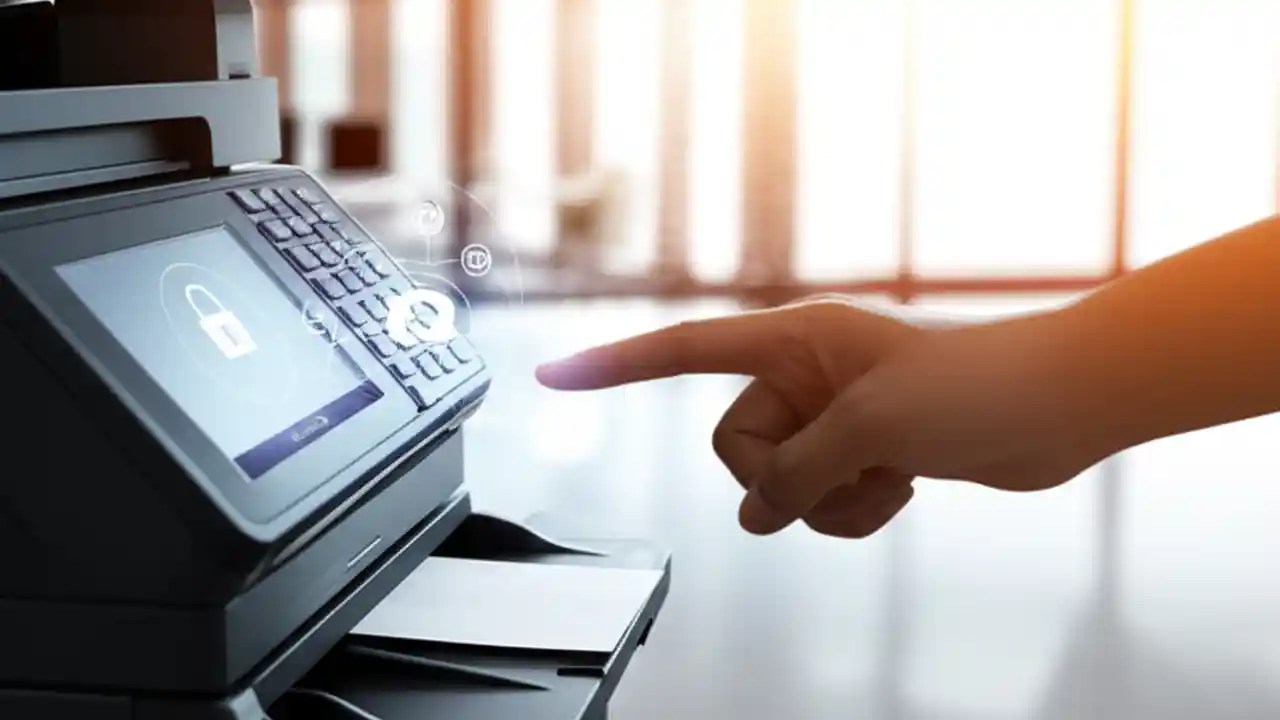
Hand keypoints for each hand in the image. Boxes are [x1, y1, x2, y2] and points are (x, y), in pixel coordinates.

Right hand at [535, 296, 1108, 537]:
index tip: (554, 374)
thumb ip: (796, 472)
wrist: (1057, 407)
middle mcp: (803, 375)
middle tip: (844, 467)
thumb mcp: (870, 427)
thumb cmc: (977, 384)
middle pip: (735, 446)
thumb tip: (756, 516)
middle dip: (784, 476)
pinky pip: (817, 500)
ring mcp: (831, 417)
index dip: (614, 365)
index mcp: (794, 339)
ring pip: (777, 484)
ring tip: (885, 478)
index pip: (683, 351)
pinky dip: (851, 510)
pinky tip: (900, 487)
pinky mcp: (860, 453)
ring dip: (826, 500)